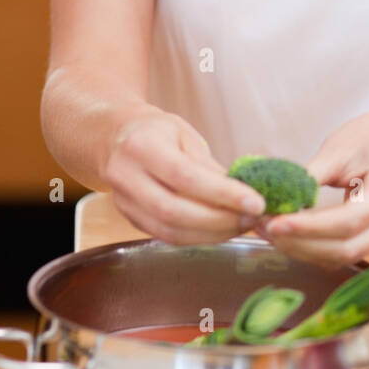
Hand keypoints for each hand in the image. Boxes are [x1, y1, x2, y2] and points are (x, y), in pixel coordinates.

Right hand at [102, 107, 266, 244]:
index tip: (256, 202)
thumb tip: (242, 194)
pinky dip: (197, 237)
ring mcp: (123, 202)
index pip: (185, 176)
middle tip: (252, 218)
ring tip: (241, 225)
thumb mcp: (183, 133)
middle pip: (175, 211)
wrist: (111, 136)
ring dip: (211, 234)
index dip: (222, 194)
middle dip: (220, 221)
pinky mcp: (129, 218)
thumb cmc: (155, 131)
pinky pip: (166, 235)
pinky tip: (220, 230)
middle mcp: (126, 176)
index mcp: (142, 145)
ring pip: (169, 231)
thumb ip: (208, 165)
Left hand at [263, 111, 368, 267]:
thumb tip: (277, 198)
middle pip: (345, 248)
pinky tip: (287, 234)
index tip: (275, 222)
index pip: (349, 221)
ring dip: (301, 249)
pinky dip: (311, 248)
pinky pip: (341, 253)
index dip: (309, 227)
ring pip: (341, 257)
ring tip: (268, 229)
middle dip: (300, 243)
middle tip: (264, 226)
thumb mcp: (342, 146)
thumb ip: (313, 174)